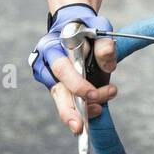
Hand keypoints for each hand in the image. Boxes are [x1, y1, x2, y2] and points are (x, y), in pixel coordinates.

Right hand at [30, 3, 117, 134]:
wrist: (73, 26)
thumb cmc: (86, 28)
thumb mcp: (98, 28)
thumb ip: (104, 42)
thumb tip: (107, 56)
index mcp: (52, 47)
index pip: (62, 69)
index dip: (76, 84)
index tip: (93, 93)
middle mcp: (45, 64)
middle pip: (56, 91)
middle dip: (68, 111)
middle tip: (79, 127)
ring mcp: (49, 77)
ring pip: (61, 100)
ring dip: (78, 112)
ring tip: (96, 114)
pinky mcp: (57, 87)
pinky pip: (66, 101)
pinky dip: (79, 109)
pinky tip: (92, 112)